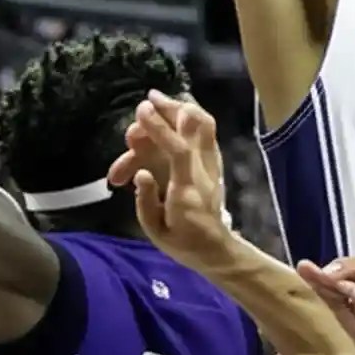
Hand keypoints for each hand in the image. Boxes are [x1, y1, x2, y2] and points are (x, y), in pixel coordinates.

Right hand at [114, 90, 233, 266]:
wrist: (213, 246)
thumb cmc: (181, 240)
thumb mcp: (156, 231)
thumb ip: (145, 202)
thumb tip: (140, 174)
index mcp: (188, 190)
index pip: (178, 151)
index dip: (160, 128)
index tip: (141, 110)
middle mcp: (204, 170)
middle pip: (196, 126)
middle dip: (169, 109)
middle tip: (143, 107)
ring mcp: (212, 162)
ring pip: (203, 123)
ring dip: (177, 110)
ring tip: (151, 109)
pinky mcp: (212, 160)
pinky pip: (204, 130)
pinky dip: (185, 117)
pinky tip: (166, 116)